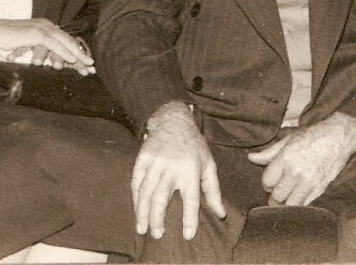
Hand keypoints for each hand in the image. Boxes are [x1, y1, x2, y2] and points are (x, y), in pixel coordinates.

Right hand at [0, 18, 93, 72]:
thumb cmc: (1, 49)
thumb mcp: (24, 53)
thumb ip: (37, 55)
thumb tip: (50, 66)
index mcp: (42, 30)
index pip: (62, 41)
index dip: (75, 53)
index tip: (87, 67)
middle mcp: (43, 26)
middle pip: (66, 40)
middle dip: (80, 55)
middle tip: (92, 68)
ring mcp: (39, 27)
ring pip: (63, 40)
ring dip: (76, 54)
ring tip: (86, 65)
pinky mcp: (33, 32)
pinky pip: (52, 42)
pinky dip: (63, 51)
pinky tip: (71, 60)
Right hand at [133, 102, 225, 241]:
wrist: (173, 119)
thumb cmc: (194, 145)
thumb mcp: (208, 164)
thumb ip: (213, 190)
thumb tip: (221, 214)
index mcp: (191, 169)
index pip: (191, 199)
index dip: (190, 218)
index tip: (188, 235)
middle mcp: (171, 166)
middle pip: (162, 197)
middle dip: (157, 218)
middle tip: (157, 235)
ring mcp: (155, 162)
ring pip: (146, 191)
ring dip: (142, 212)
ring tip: (142, 229)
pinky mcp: (142, 158)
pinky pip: (136, 181)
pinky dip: (135, 197)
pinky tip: (136, 209)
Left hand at [247, 113, 355, 205]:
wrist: (338, 137)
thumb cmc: (311, 136)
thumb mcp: (288, 140)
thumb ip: (269, 152)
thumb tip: (250, 158)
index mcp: (286, 158)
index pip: (267, 181)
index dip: (266, 183)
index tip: (271, 181)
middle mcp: (296, 172)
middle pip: (277, 196)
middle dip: (274, 195)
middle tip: (278, 191)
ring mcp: (310, 182)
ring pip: (290, 205)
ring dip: (286, 203)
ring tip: (286, 197)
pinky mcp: (321, 189)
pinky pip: (305, 206)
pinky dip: (299, 205)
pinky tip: (298, 198)